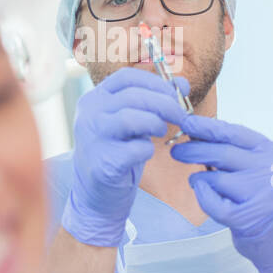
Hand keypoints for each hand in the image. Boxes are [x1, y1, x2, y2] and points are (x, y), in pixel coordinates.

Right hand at [61, 67, 189, 246]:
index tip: (174, 94)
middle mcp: (89, 115)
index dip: (155, 82)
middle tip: (181, 115)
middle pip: (133, 96)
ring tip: (161, 132)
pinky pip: (135, 149)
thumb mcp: (132, 122)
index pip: (126, 77)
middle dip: (165, 103)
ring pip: (131, 118)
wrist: (96, 196)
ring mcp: (93, 139)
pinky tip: (144, 154)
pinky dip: (147, 150)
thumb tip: (183, 84)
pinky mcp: (103, 163)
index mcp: (94, 99)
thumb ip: (154, 100)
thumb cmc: (117, 153)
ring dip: (156, 124)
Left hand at [170, 115, 272, 272]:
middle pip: (222, 153)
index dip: (207, 126)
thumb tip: (198, 134)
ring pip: (215, 178)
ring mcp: (263, 195)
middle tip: (176, 151)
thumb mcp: (261, 170)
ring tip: (197, 180)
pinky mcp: (249, 218)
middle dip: (194, 150)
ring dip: (199, 178)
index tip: (186, 122)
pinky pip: (212, 202)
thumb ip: (236, 153)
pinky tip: (204, 195)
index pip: (235, 133)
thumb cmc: (266, 202)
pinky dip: (202, 197)